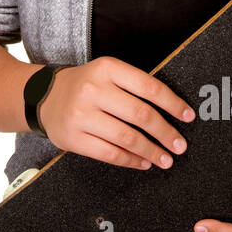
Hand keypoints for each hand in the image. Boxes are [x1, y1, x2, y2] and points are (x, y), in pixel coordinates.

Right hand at [37, 56, 194, 169]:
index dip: (173, 104)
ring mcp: (81, 115)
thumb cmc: (84, 85)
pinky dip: (131, 160)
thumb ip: (134, 85)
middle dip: (166, 133)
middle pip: (140, 115)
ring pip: (127, 138)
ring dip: (151, 151)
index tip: (187, 117)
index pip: (148, 87)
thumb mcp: (106, 73)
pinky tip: (143, 162)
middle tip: (179, 145)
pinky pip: (110, 153)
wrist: (43, 96)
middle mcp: (93, 90)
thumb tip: (172, 110)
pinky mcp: (74, 139)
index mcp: (107, 69)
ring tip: (165, 159)